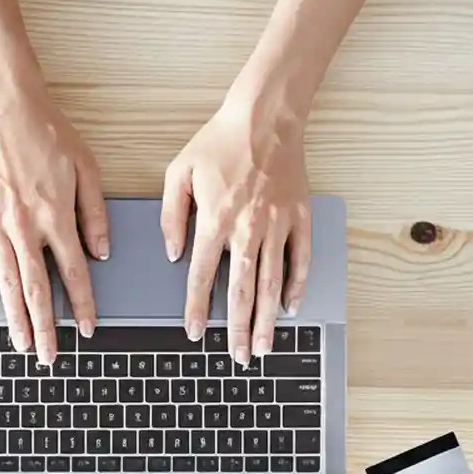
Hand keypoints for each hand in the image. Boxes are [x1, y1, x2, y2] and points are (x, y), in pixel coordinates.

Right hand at [0, 93, 108, 364]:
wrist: (5, 106)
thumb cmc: (49, 133)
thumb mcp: (87, 169)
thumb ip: (94, 214)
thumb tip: (101, 253)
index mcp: (56, 217)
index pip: (73, 273)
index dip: (81, 305)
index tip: (87, 329)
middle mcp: (24, 226)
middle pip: (36, 289)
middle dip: (45, 328)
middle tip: (49, 357)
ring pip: (5, 280)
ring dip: (14, 317)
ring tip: (20, 344)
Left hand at [160, 103, 310, 364]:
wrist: (265, 116)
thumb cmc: (219, 142)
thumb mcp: (179, 172)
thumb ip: (171, 216)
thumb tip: (174, 253)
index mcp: (215, 220)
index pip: (203, 276)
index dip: (198, 308)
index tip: (196, 333)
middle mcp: (247, 228)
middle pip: (243, 291)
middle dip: (240, 329)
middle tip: (239, 356)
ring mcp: (277, 224)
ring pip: (273, 282)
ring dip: (268, 319)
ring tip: (265, 346)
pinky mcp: (299, 216)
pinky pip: (301, 259)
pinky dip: (297, 285)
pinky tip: (291, 307)